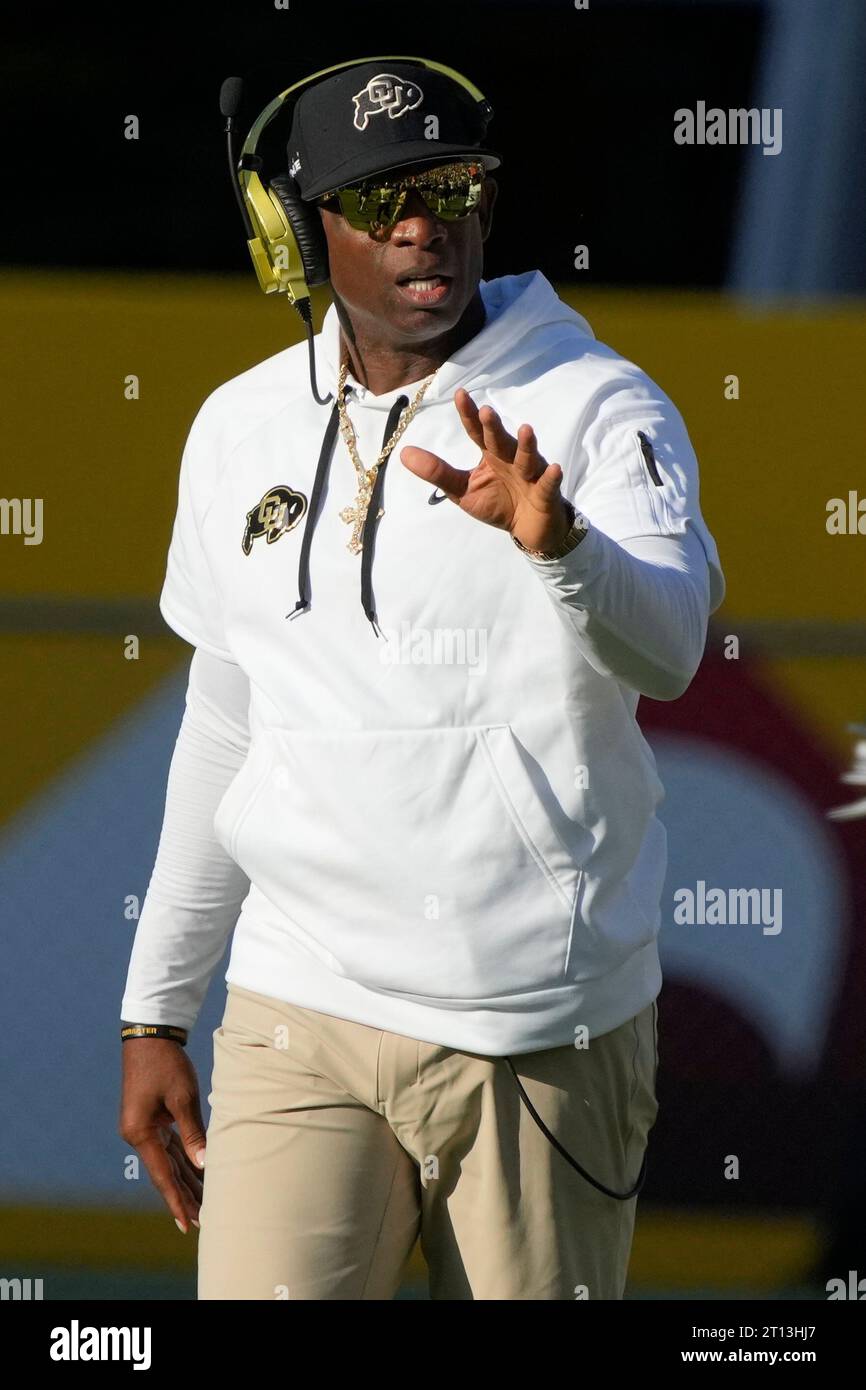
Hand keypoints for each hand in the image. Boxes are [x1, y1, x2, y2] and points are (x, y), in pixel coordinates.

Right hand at [118, 1040, 206, 1234]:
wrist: (150, 1037)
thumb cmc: (167, 1064)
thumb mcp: (183, 1098)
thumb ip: (193, 1133)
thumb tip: (205, 1165)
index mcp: (140, 1133)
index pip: (163, 1175)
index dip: (177, 1201)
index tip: (186, 1224)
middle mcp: (138, 1135)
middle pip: (165, 1173)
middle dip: (185, 1196)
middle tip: (204, 1221)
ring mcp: (143, 1128)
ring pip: (169, 1162)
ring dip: (186, 1181)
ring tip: (205, 1204)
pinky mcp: (151, 1120)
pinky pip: (169, 1147)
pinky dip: (184, 1161)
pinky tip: (198, 1175)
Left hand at [400, 388, 572, 552]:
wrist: (529, 528)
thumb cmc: (497, 503)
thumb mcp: (462, 490)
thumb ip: (437, 472)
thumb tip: (404, 454)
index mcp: (490, 454)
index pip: (477, 432)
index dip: (470, 415)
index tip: (460, 395)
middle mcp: (511, 458)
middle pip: (501, 440)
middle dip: (495, 427)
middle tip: (486, 411)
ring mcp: (531, 474)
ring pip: (528, 457)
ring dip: (527, 445)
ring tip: (526, 430)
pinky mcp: (546, 493)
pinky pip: (548, 483)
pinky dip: (551, 477)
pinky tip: (553, 468)